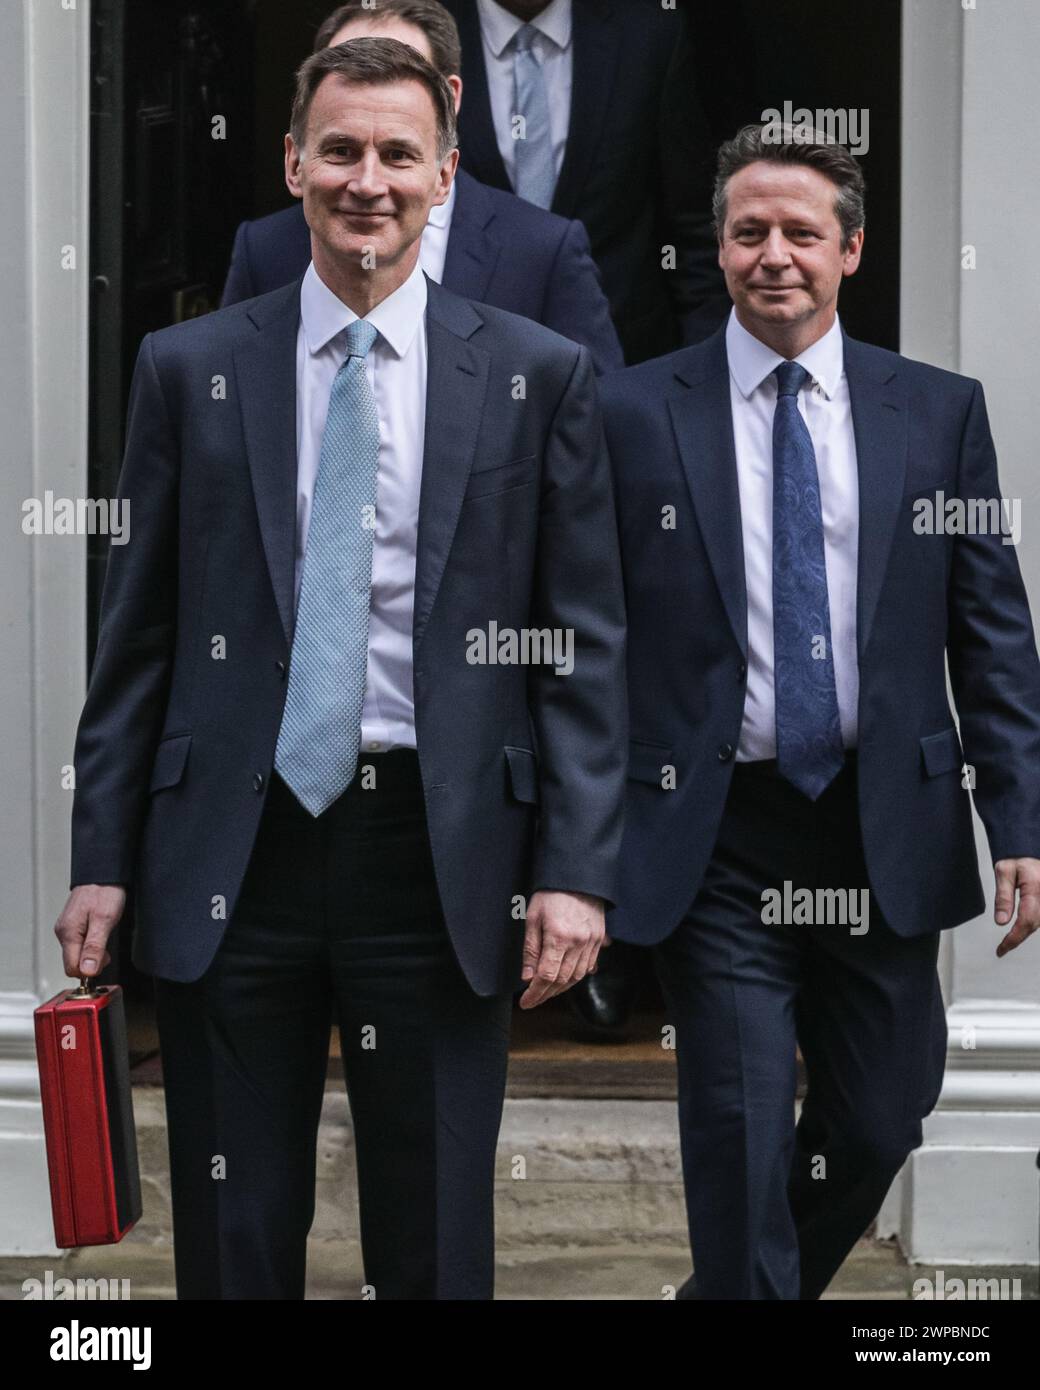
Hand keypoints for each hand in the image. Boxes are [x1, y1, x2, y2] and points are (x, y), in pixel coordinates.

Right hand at [54, 885, 126, 978]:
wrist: (104, 873)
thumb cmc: (105, 892)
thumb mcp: (105, 920)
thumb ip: (95, 947)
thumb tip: (87, 971)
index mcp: (68, 933)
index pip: (72, 968)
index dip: (89, 971)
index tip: (103, 964)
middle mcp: (64, 932)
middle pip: (74, 963)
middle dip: (92, 963)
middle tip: (107, 951)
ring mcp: (67, 929)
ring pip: (77, 954)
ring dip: (93, 954)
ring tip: (106, 940)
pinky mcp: (73, 926)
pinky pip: (80, 944)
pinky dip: (92, 946)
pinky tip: (101, 935)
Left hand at [518, 890, 605, 1008]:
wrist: (578, 877)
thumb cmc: (551, 894)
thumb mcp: (533, 918)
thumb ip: (531, 950)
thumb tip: (528, 978)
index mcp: (559, 937)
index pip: (546, 976)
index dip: (535, 994)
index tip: (525, 1003)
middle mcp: (578, 943)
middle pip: (562, 981)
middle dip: (546, 994)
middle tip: (533, 999)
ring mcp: (591, 942)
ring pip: (577, 977)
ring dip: (561, 989)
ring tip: (546, 992)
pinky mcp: (599, 940)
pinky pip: (588, 967)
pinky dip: (575, 978)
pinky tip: (565, 980)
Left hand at [993, 857, 1039, 956]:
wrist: (1030, 852)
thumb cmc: (1017, 859)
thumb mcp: (1003, 872)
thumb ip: (1003, 897)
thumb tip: (1001, 922)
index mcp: (1035, 888)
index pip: (1026, 920)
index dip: (1014, 938)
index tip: (1002, 949)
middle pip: (1033, 925)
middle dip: (1017, 938)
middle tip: (1002, 948)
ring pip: (1038, 924)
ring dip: (1023, 933)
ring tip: (1008, 941)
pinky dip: (1029, 925)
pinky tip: (1018, 931)